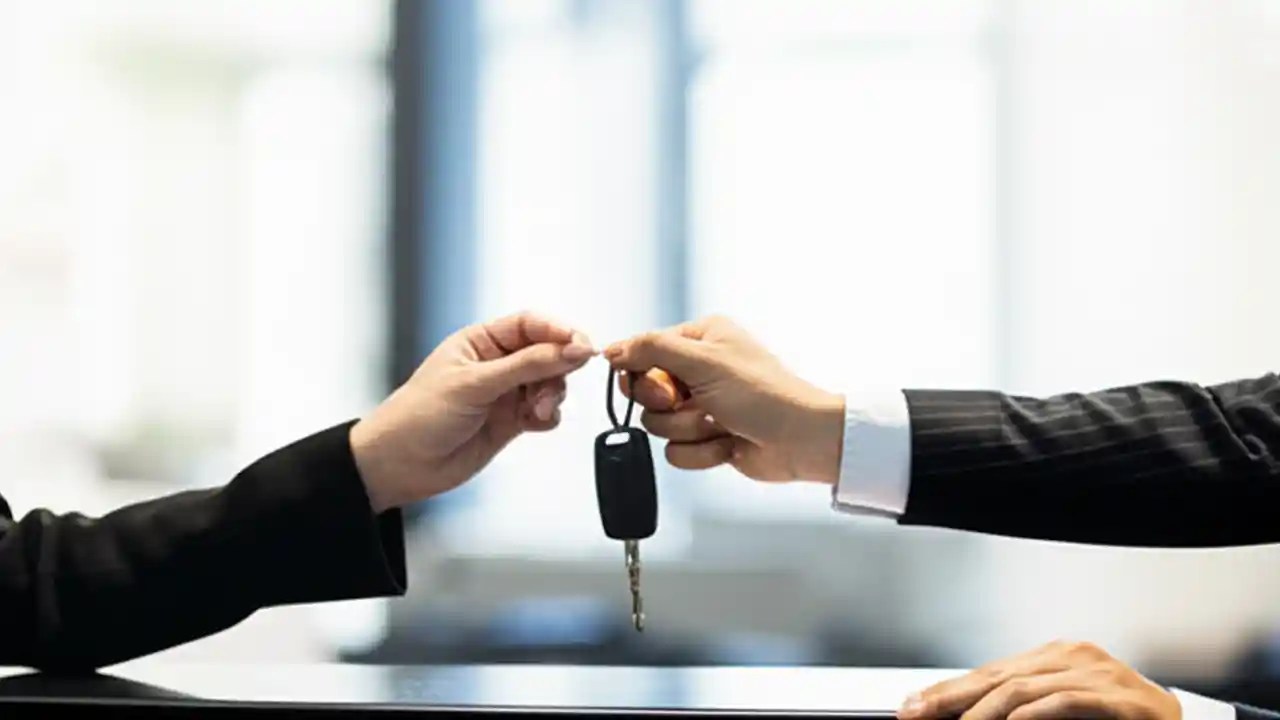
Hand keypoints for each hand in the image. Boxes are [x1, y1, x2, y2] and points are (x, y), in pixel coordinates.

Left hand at [349, 311, 595, 511]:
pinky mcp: (510, 421)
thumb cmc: (418, 416)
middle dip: (559, 367)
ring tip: (539, 410)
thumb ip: (527, 366)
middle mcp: (495, 364)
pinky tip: (536, 422)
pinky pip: (545, 412)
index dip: (559, 331)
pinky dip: (548, 417)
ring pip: (550, 384)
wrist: (399, 466)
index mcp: (481, 341)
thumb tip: (570, 348)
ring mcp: (504, 393)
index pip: (531, 324)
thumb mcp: (475, 383)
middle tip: (562, 381)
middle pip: (547, 353)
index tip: (582, 345)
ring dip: (553, 395)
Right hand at [603, 315, 843, 483]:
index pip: (644, 353)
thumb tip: (612, 348)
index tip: (662, 386)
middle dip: (669, 407)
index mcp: (701, 338)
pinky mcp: (708, 437)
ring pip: (659, 425)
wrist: (801, 441)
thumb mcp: (703, 361)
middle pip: (646, 392)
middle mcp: (700, 369)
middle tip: (696, 404)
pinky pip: (676, 451)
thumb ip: (651, 349)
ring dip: (688, 430)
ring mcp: (703, 405)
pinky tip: (727, 443)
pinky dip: (701, 452)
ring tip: (720, 424)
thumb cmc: (764, 395)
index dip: (643, 375)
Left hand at [899, 640, 1180, 719]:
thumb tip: (968, 716)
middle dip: (950, 698)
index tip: (913, 705)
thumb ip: (1024, 707)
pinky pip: (1063, 703)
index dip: (948, 689)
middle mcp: (1073, 656)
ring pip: (1022, 690)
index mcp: (1057, 656)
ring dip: (981, 714)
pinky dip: (1028, 717)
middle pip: (997, 676)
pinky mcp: (1117, 697)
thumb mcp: (1063, 708)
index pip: (991, 671)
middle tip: (916, 713)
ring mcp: (1096, 673)